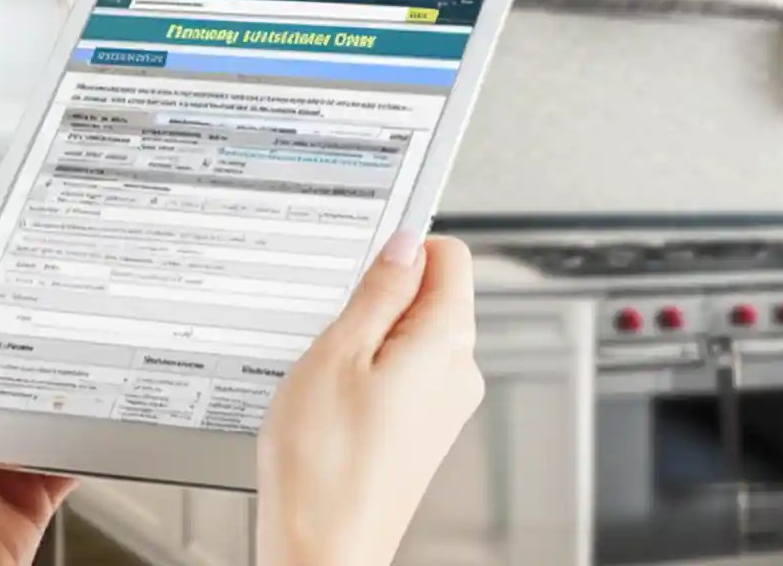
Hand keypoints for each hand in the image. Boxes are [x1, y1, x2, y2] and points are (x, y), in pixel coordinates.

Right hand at [257, 233, 483, 565]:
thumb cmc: (325, 466)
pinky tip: (339, 400)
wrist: (323, 548)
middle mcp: (459, 372)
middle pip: (434, 294)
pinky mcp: (426, 427)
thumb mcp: (338, 354)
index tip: (366, 262)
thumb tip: (404, 245)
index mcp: (447, 344)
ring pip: (416, 334)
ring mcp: (446, 403)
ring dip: (373, 337)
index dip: (404, 249)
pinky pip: (408, 372)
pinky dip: (373, 371)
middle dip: (383, 297)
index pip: (451, 257)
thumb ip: (378, 292)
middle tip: (337, 331)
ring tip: (332, 374)